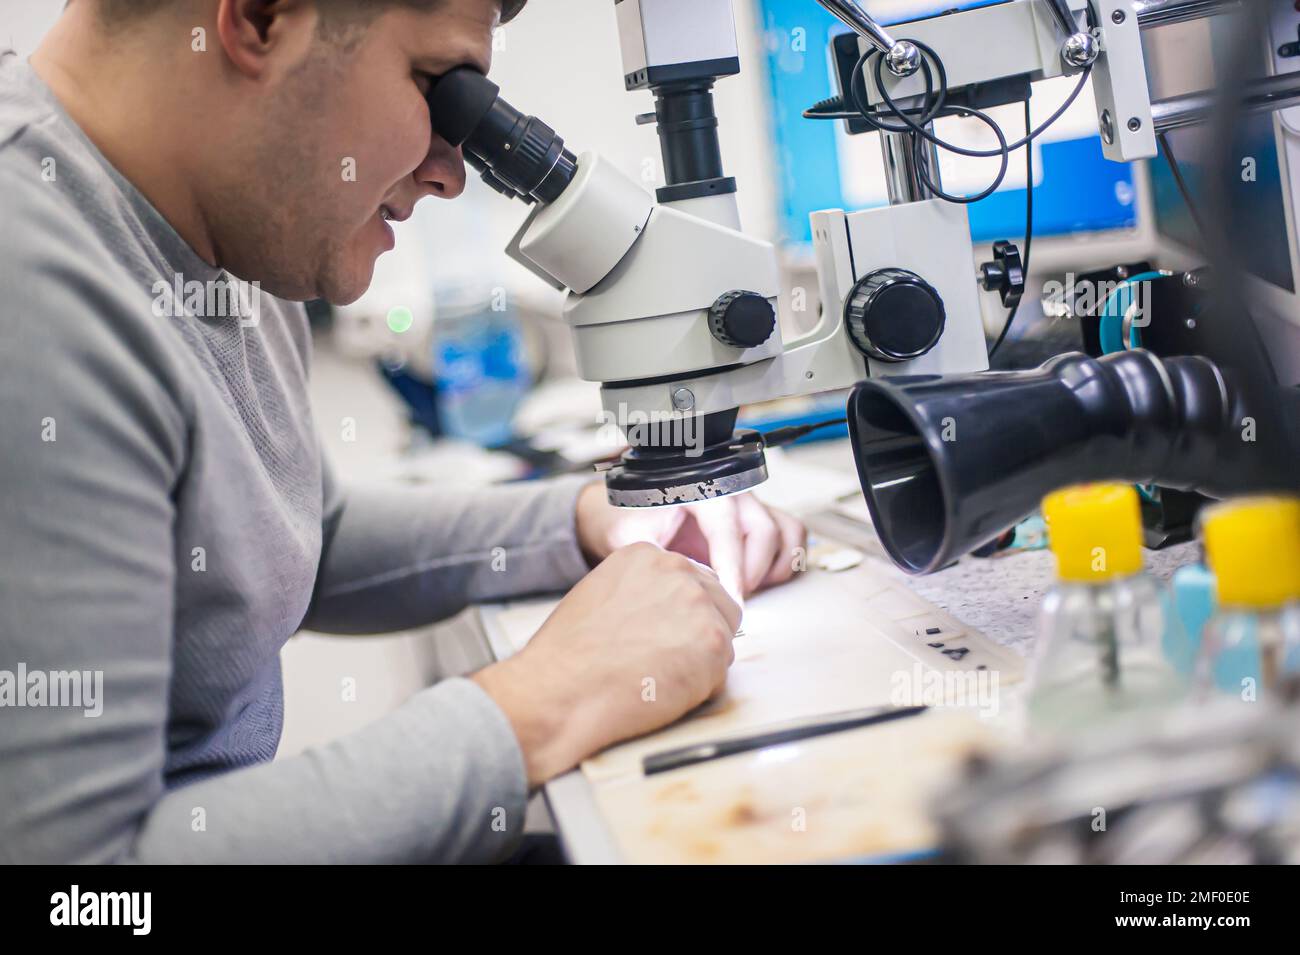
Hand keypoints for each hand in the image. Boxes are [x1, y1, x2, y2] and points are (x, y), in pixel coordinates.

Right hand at [472, 542, 741, 785]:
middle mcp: (679, 570)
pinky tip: (663, 691)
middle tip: (664, 662)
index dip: (681, 616)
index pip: (693, 580)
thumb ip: (641, 590)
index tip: (663, 636)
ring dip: (701, 661)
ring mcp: (700, 605)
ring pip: (724, 637)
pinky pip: (721, 672)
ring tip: (657, 677)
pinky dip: (700, 689)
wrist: (560, 690)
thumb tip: (667, 610)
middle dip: (699, 634)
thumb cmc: (568, 654)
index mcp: (649, 555)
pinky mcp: (713, 644)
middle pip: (718, 603)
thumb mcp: (601, 593)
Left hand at [574, 481, 805, 602]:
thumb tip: (679, 582)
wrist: (625, 510)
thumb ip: (653, 556)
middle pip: (764, 529)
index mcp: (697, 485)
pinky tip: (756, 578)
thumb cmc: (627, 517)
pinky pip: (790, 534)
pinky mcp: (756, 516)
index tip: (732, 599)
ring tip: (742, 587)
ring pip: (785, 531)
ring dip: (770, 567)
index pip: (726, 527)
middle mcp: (729, 488)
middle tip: (729, 599)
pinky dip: (782, 560)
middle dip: (750, 572)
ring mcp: (746, 501)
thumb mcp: (629, 536)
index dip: (732, 568)